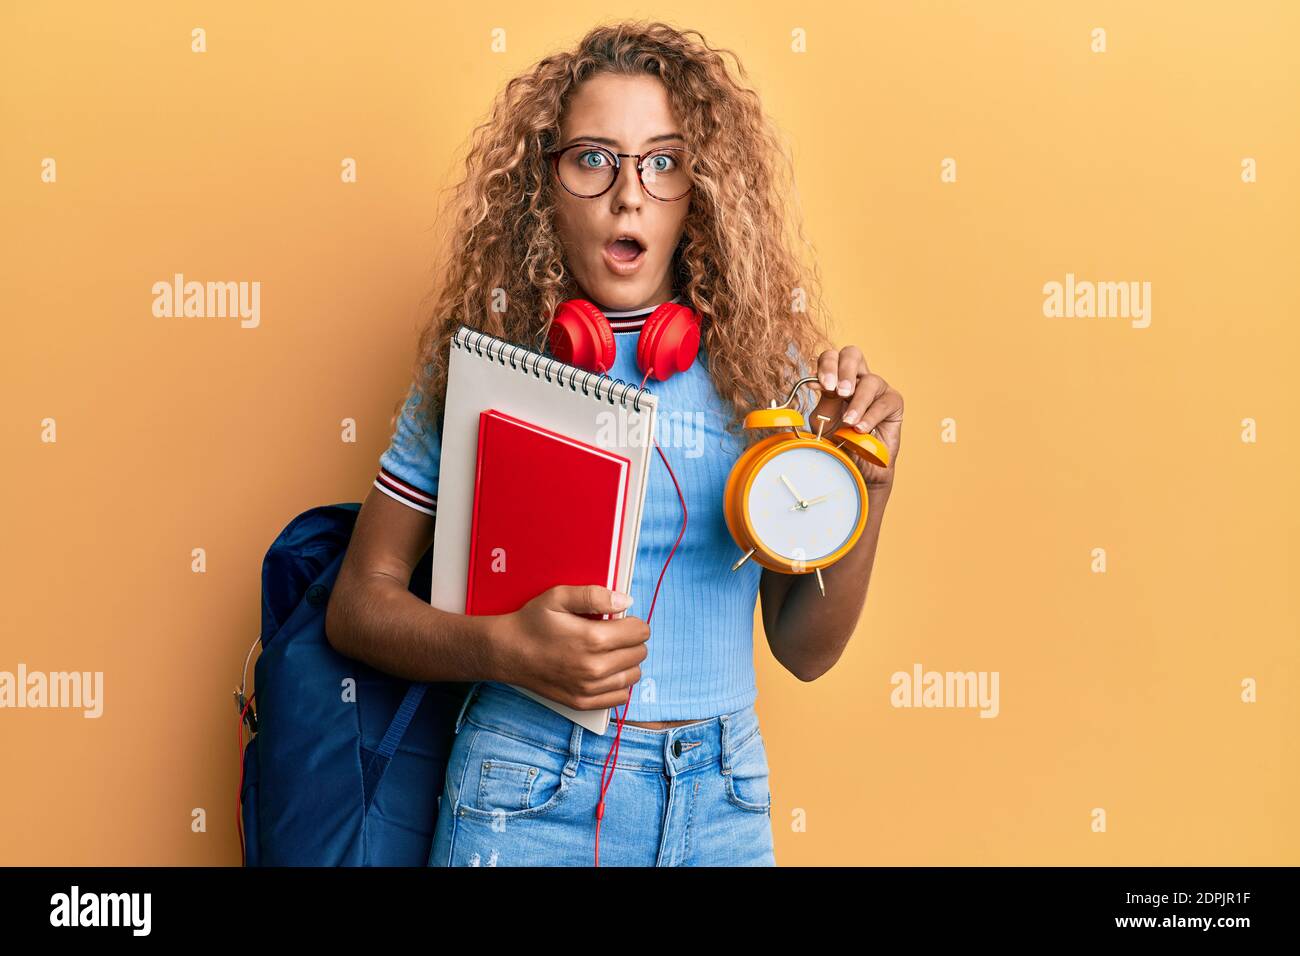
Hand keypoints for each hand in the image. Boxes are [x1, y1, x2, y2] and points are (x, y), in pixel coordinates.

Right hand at [493, 584, 649, 711]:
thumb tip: (626, 601)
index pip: (640, 632)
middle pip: (639, 653)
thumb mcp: (558, 596)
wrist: (507, 652)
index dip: (633, 622)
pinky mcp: (583, 702)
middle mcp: (595, 667)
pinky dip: (619, 683)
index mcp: (593, 639)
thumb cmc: (532, 622)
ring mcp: (589, 688)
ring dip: (627, 662)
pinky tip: (605, 671)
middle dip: (631, 640)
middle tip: (612, 634)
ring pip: (633, 675)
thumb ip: (595, 595)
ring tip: (609, 651)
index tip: (620, 620)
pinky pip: (620, 696)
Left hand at [809, 345, 902, 488]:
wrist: (858, 465)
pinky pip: (883, 402)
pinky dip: (870, 416)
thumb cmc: (839, 441)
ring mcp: (877, 387)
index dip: (826, 366)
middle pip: (852, 354)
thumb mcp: (824, 419)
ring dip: (857, 402)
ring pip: (869, 381)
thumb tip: (814, 381)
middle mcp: (857, 377)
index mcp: (837, 377)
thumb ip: (823, 399)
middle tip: (839, 392)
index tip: (820, 386)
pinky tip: (861, 429)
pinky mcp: (893, 402)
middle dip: (844, 370)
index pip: (831, 357)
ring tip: (849, 422)